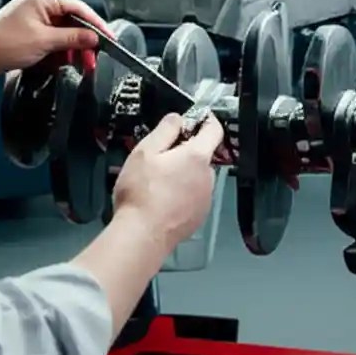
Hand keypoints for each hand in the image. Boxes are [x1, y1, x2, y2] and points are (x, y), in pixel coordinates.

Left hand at [0, 0, 112, 79]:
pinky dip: (60, 47)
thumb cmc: (3, 44)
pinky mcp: (30, 26)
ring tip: (80, 62)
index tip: (108, 37)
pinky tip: (65, 59)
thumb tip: (94, 37)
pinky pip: (53, 34)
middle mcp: (39, 1)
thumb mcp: (45, 42)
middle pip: (72, 19)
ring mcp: (34, 14)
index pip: (79, 8)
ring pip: (64, 29)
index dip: (96, 24)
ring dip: (72, 46)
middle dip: (83, 40)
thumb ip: (74, 38)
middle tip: (93, 56)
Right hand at [112, 113, 224, 252]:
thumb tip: (178, 118)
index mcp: (197, 157)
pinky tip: (162, 200)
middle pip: (202, 155)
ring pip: (197, 177)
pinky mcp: (200, 216)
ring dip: (184, 174)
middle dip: (186, 151)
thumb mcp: (145, 152)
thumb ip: (165, 130)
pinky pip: (194, 196)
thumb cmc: (141, 192)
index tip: (196, 118)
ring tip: (157, 182)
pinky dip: (183, 194)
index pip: (214, 130)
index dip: (207, 120)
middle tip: (161, 156)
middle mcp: (208, 176)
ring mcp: (206, 198)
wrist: (142, 236)